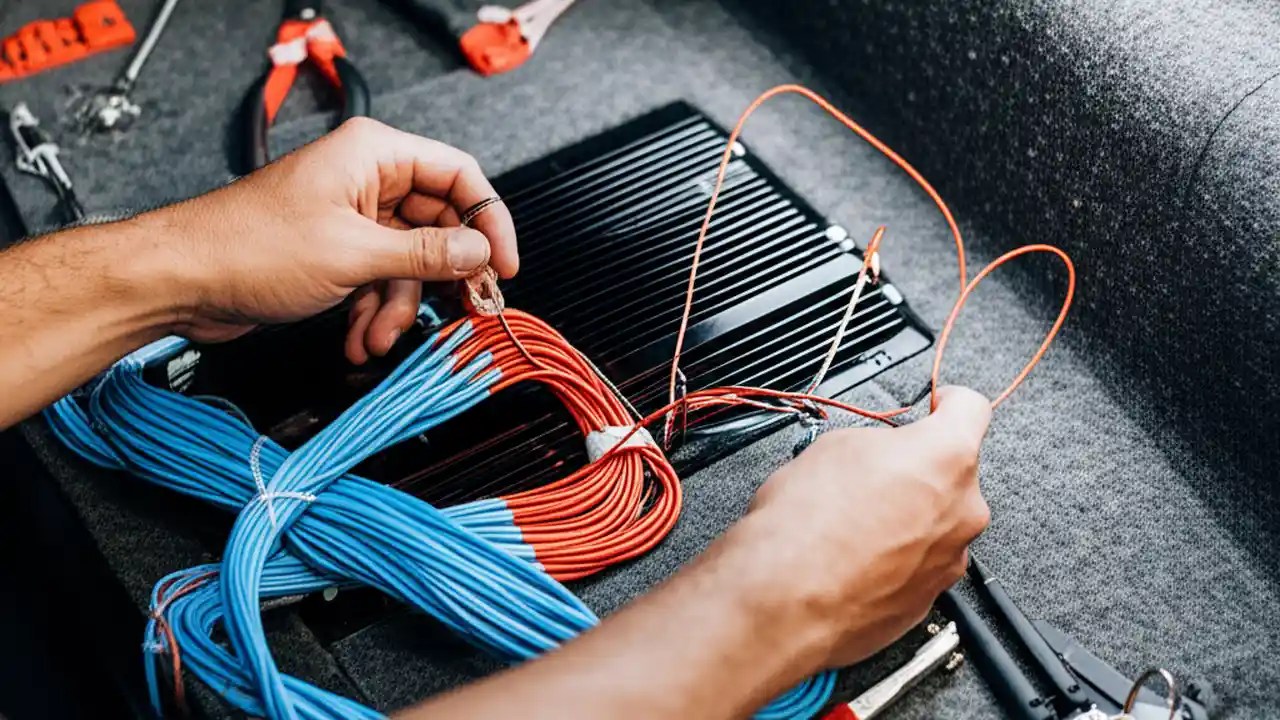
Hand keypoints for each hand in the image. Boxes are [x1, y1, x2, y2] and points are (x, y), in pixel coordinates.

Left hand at [144, 117, 517, 362]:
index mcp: (374, 155)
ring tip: (379, 336)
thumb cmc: (246, 246)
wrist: (183, 281)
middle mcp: (367, 181)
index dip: (488, 220)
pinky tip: (361, 339)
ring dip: (399, 308)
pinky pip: (380, 282)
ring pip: (410, 264)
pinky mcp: (337, 252)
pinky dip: (375, 314)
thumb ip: (426, 253)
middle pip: (438, 226)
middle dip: (441, 278)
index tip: (503, 263)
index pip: (459, 175)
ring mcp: (352, 218)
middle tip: (465, 310)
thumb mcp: (353, 254)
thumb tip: (478, 251)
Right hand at [725, 386, 991, 667]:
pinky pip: (919, 563)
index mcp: (946, 456)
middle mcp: (963, 510)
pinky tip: (854, 555)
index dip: (948, 403)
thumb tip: (883, 452)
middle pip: (954, 473)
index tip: (936, 408)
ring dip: (906, 516)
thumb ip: (878, 443)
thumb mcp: (833, 446)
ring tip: (853, 522)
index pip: (972, 408)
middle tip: (870, 476)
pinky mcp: (929, 598)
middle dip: (917, 471)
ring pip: (938, 522)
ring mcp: (949, 559)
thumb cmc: (804, 524)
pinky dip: (895, 556)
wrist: (786, 600)